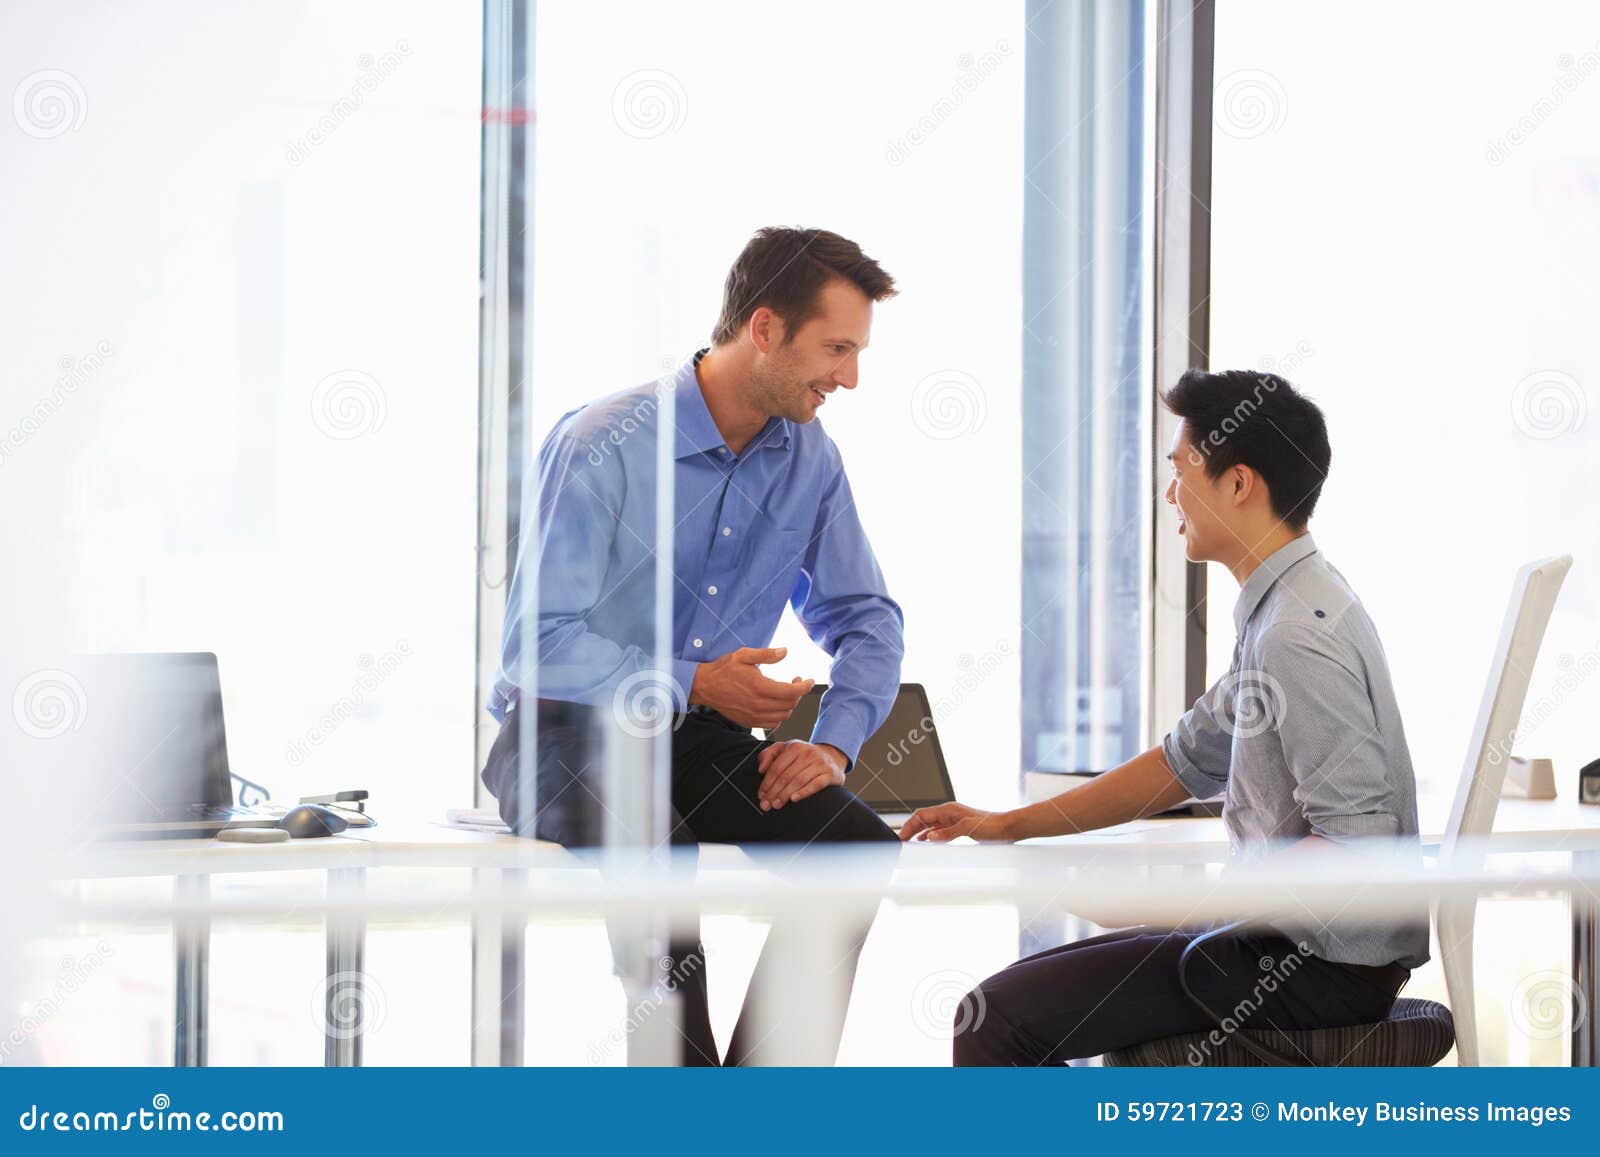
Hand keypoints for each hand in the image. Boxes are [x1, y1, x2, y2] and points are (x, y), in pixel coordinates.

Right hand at [689, 646, 813, 729]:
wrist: (704, 687)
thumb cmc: (724, 669)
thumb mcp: (744, 655)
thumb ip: (766, 654)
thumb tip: (785, 652)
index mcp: (760, 687)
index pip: (792, 692)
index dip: (805, 686)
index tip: (809, 680)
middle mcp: (758, 705)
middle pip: (790, 704)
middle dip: (798, 693)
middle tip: (795, 682)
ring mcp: (754, 716)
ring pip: (783, 716)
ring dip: (790, 705)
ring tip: (786, 692)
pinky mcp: (749, 722)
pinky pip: (772, 724)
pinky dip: (780, 715)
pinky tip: (776, 704)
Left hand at [757, 741, 845, 810]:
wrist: (832, 756)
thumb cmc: (804, 756)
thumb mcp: (785, 749)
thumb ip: (769, 754)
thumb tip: (761, 769)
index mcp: (794, 747)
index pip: (777, 767)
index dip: (767, 783)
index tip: (761, 795)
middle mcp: (808, 753)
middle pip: (786, 776)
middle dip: (774, 792)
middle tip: (766, 804)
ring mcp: (820, 763)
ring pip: (799, 781)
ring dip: (785, 794)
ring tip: (777, 805)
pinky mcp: (830, 774)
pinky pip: (816, 784)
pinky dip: (804, 792)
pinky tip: (794, 799)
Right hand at [899, 802, 1015, 842]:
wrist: (1008, 827)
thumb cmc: (992, 825)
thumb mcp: (967, 829)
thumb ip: (947, 832)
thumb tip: (929, 836)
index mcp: (948, 810)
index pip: (921, 815)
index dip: (909, 825)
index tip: (901, 836)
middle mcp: (949, 813)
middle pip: (923, 819)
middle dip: (911, 828)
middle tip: (902, 840)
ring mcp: (954, 819)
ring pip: (930, 824)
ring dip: (919, 831)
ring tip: (910, 841)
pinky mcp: (959, 827)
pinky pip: (939, 830)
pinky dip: (930, 835)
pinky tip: (927, 841)